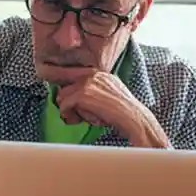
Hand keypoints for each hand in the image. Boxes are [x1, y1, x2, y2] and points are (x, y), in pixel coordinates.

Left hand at [39, 65, 168, 147]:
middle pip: (67, 87)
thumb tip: (75, 101)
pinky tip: (79, 120)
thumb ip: (95, 93)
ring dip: (69, 110)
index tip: (75, 106)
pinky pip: (64, 105)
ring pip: (63, 96)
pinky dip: (69, 115)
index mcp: (100, 74)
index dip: (73, 94)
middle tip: (78, 116)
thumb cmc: (123, 114)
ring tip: (80, 119)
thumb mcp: (109, 96)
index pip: (75, 79)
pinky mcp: (82, 94)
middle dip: (70, 104)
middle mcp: (92, 75)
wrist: (133, 118)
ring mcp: (87, 83)